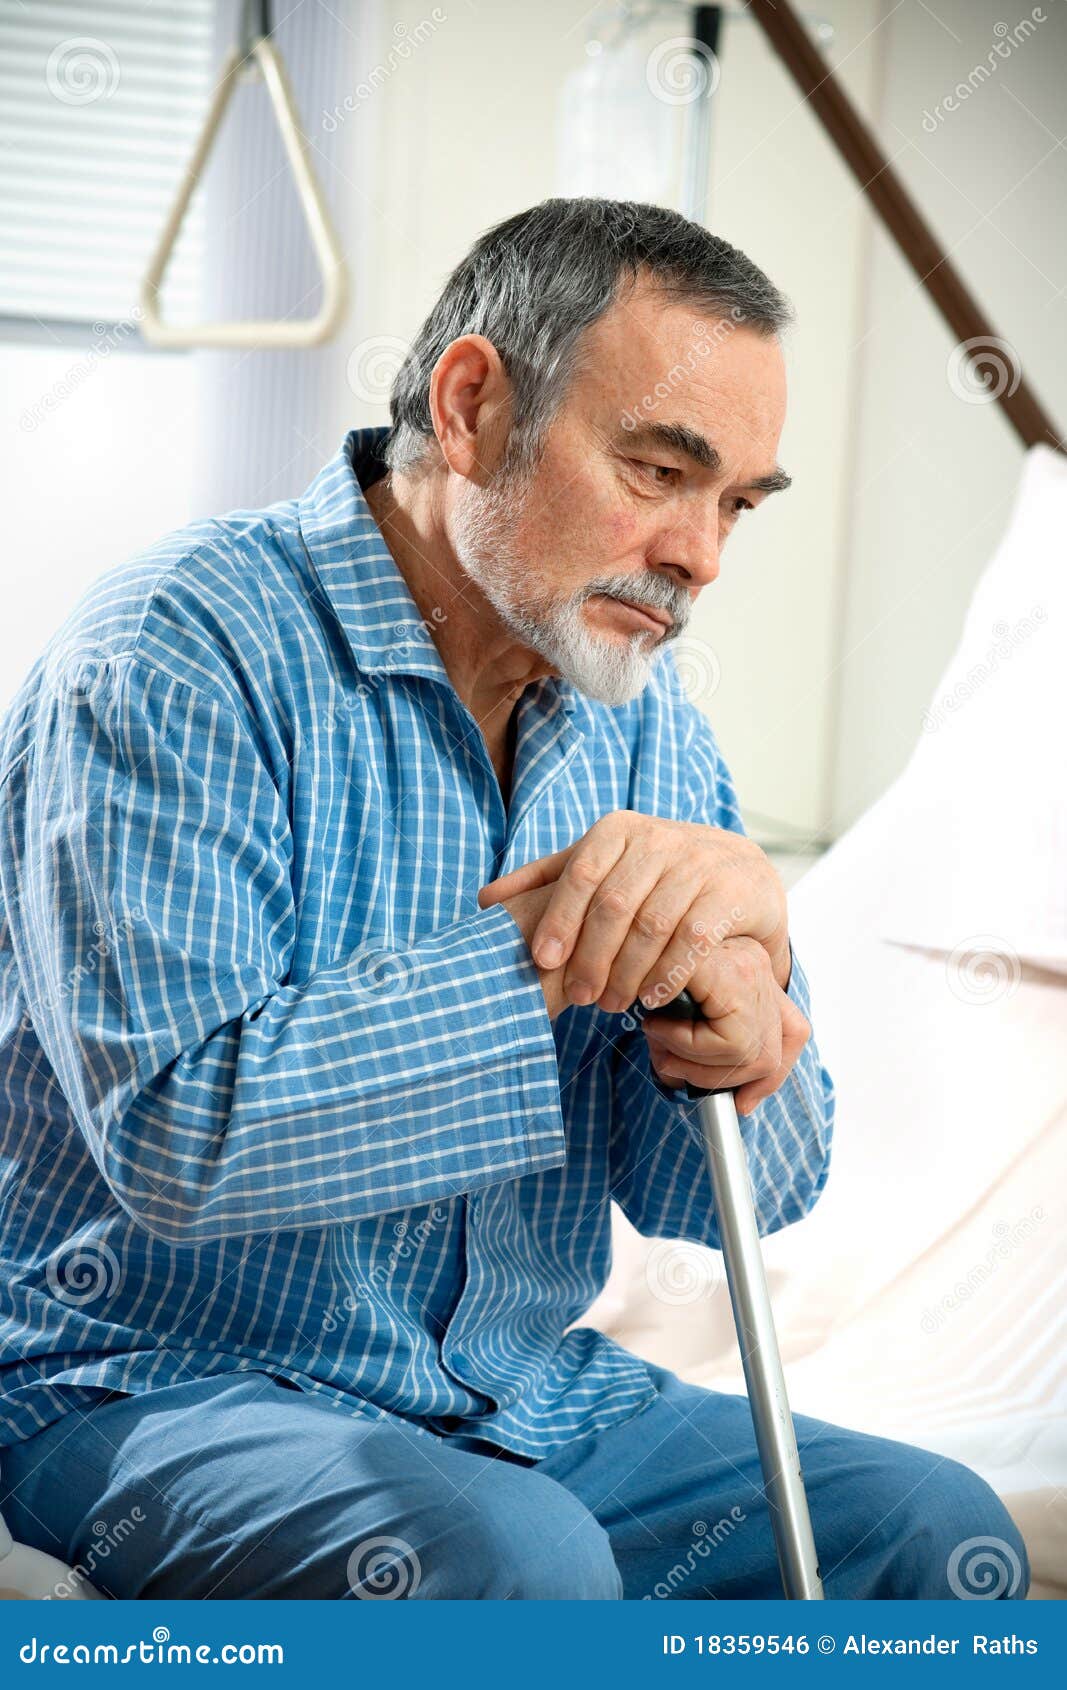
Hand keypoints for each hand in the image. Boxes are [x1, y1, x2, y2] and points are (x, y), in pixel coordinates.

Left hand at [477, 811, 789, 1013]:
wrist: (739, 872)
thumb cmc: (657, 875)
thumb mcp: (604, 866)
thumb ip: (548, 880)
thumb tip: (486, 900)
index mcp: (617, 830)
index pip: (580, 874)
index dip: (559, 919)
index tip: (542, 961)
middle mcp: (658, 840)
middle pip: (614, 905)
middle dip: (591, 957)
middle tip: (579, 997)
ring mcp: (697, 864)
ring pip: (651, 926)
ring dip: (627, 973)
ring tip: (612, 1006)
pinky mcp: (728, 893)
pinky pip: (693, 940)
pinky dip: (668, 973)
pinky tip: (652, 997)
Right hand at [643, 936, 810, 1114]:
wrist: (617, 931)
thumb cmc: (636, 975)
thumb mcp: (676, 1014)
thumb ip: (703, 1042)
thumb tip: (738, 1101)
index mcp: (752, 968)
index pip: (793, 1031)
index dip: (771, 1079)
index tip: (745, 1104)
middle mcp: (756, 963)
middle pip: (769, 1053)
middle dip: (716, 1077)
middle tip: (672, 1066)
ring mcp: (749, 966)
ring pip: (745, 1051)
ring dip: (692, 1059)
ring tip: (658, 1040)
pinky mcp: (729, 972)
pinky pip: (724, 1040)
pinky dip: (684, 1044)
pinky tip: (657, 1027)